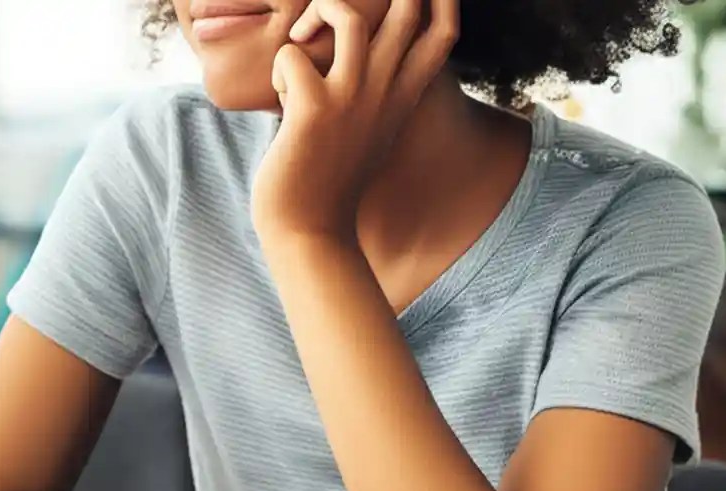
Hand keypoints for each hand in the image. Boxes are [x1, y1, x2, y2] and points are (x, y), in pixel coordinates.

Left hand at [250, 0, 459, 244]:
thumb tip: (358, 59)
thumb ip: (372, 94)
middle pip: (409, 8)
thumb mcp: (366, 133)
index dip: (441, 0)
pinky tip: (281, 101)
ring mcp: (352, 98)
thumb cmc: (328, 180)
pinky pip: (293, 55)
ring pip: (350, 14)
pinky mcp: (313, 110)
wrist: (310, 232)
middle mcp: (385, 91)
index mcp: (402, 98)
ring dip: (320, 13)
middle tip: (337, 8)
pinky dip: (280, 68)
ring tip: (303, 43)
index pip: (444, 33)